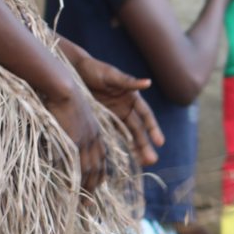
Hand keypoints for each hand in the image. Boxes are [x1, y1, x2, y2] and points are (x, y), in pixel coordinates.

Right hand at [46, 89, 107, 196]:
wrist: (63, 88)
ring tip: (83, 204)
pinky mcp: (74, 141)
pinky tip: (71, 189)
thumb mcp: (73, 115)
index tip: (97, 187)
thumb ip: (73, 130)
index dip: (99, 174)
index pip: (101, 159)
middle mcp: (93, 139)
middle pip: (97, 168)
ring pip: (88, 170)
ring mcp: (84, 141)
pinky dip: (75, 178)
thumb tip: (66, 139)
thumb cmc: (63, 97)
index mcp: (95, 132)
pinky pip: (76, 165)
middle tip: (90, 204)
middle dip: (95, 188)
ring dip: (86, 189)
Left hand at [63, 46, 163, 166]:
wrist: (74, 70)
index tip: (160, 142)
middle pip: (139, 129)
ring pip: (128, 135)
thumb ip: (128, 82)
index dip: (153, 129)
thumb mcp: (111, 75)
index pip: (146, 116)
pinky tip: (124, 159)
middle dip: (146, 144)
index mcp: (132, 98)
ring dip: (136, 149)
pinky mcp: (103, 121)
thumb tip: (148, 82)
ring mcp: (115, 116)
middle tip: (153, 161)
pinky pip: (113, 135)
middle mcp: (126, 108)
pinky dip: (119, 146)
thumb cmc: (95, 69)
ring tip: (143, 164)